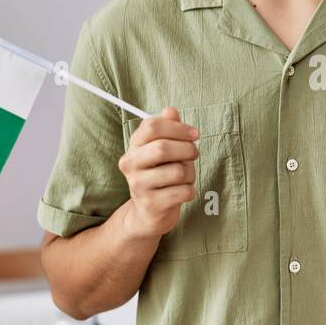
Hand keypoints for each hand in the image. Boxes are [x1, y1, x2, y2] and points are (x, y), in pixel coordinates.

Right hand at [117, 106, 201, 238]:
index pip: (151, 126)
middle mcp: (131, 164)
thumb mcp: (162, 150)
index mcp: (133, 147)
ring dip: (190, 174)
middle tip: (194, 155)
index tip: (194, 134)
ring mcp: (138, 185)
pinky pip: (182, 192)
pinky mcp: (151, 204)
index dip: (178, 127)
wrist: (148, 213)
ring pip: (177, 172)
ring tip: (186, 178)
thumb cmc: (160, 176)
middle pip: (162, 148)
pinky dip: (190, 191)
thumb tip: (170, 110)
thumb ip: (167, 129)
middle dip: (187, 150)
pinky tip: (183, 193)